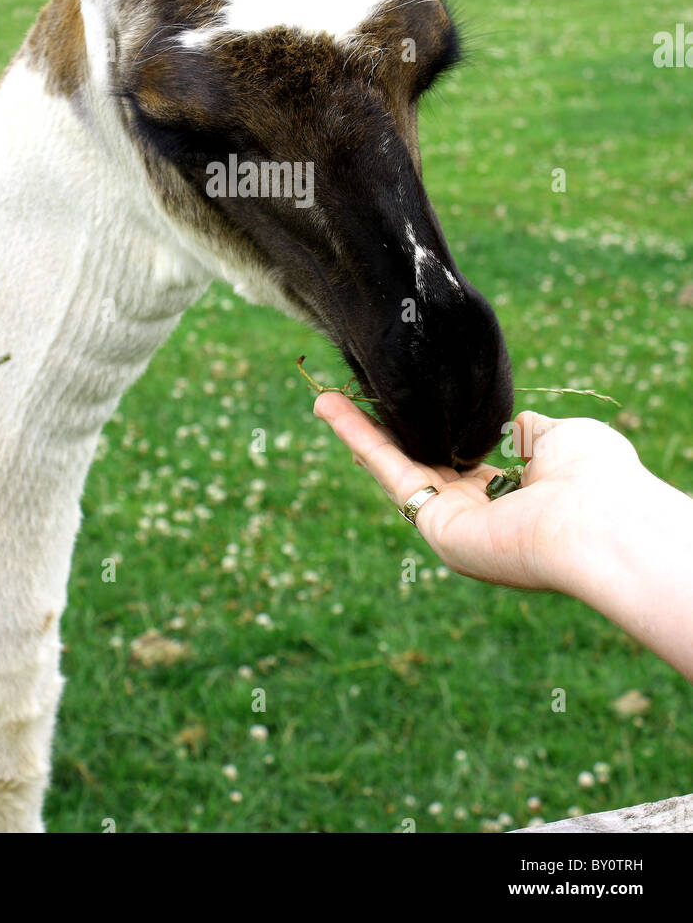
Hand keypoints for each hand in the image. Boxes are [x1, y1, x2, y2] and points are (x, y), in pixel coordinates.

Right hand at [313, 394, 647, 594]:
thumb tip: (511, 423)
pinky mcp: (435, 528)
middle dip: (385, 430)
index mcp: (514, 495)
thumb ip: (528, 430)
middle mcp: (480, 516)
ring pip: (397, 467)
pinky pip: (391, 473)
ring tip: (324, 398)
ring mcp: (454, 525)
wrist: (600, 522)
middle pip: (420, 463)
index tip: (414, 399)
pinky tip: (332, 409)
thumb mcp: (562, 437)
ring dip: (359, 432)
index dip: (436, 427)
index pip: (464, 458)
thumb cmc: (597, 478)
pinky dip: (360, 439)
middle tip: (351, 396)